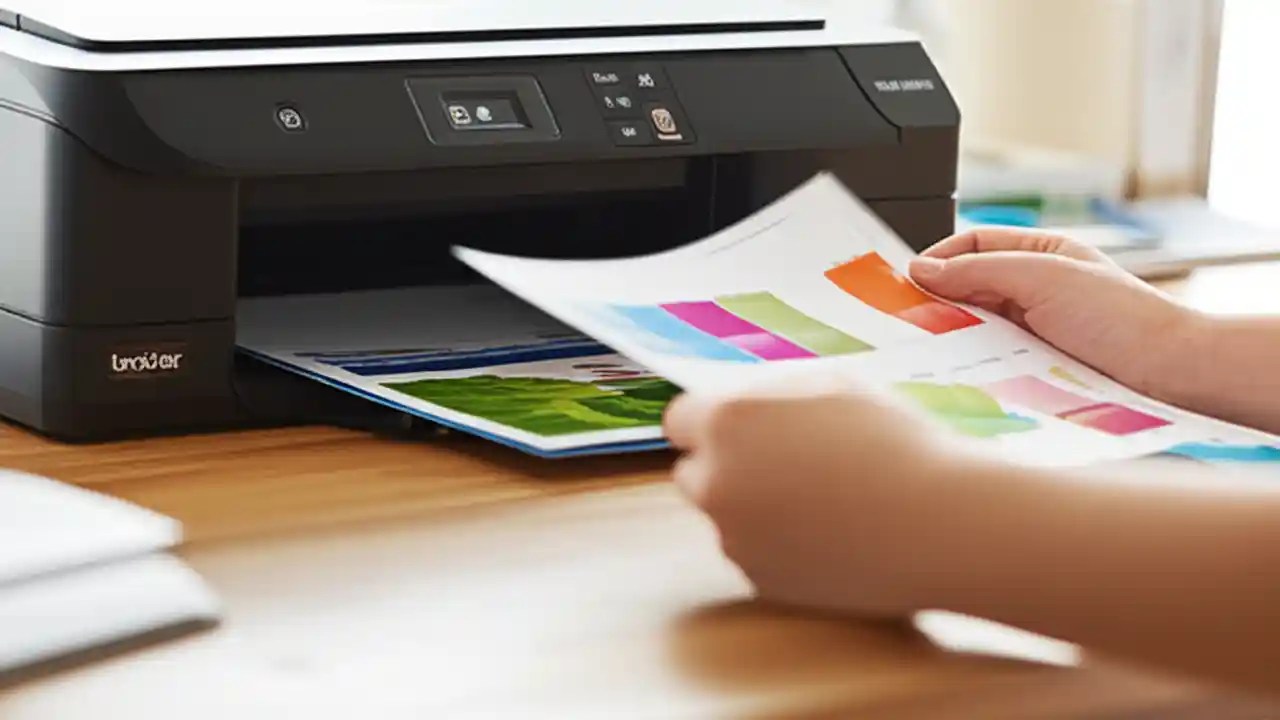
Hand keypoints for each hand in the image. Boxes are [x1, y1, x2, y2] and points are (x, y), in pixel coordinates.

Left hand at [664, 374, 993, 618]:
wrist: (940, 524)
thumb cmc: (894, 441)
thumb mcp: (829, 384)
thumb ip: (770, 393)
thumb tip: (741, 399)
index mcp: (727, 423)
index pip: (680, 420)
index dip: (712, 422)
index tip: (742, 425)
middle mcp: (716, 482)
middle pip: (692, 473)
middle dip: (725, 467)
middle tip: (781, 462)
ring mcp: (735, 538)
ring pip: (725, 517)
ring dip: (753, 507)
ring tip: (822, 499)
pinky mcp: (761, 580)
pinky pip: (755, 554)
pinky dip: (778, 545)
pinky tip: (829, 533)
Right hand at [909, 228, 1204, 397]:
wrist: (1168, 373)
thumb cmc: (1124, 318)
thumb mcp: (1043, 276)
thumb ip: (980, 269)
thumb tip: (924, 268)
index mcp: (1039, 254)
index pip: (972, 245)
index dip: (939, 258)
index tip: (907, 281)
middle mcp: (1034, 289)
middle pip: (968, 288)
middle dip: (939, 300)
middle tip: (907, 317)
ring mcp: (1034, 329)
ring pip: (975, 327)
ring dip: (954, 335)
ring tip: (931, 346)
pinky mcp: (1034, 366)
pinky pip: (990, 360)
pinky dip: (971, 363)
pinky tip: (961, 370)